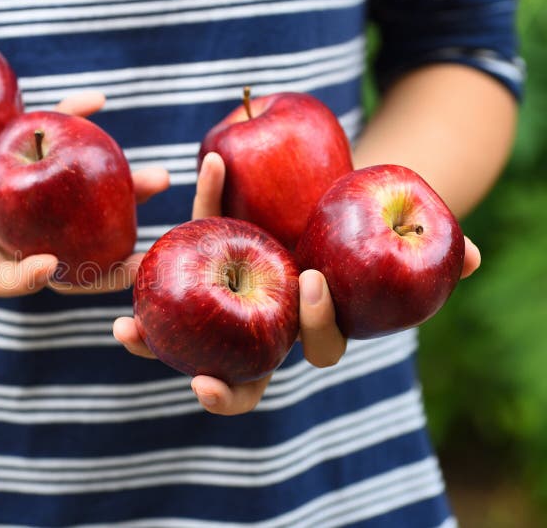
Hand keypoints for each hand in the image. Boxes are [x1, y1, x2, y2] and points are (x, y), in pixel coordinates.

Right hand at [0, 92, 169, 296]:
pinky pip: (54, 143)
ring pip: (76, 203)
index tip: (49, 266)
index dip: (24, 277)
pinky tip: (96, 102)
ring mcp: (24, 197)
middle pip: (62, 253)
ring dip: (119, 193)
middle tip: (143, 262)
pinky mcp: (25, 158)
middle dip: (105, 264)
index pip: (0, 276)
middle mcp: (8, 230)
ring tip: (159, 180)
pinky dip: (73, 120)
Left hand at [114, 152, 481, 415]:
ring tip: (125, 332)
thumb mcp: (383, 235)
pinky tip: (132, 273)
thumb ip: (428, 249)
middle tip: (199, 380)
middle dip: (222, 387)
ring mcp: (226, 311)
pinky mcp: (197, 274)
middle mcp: (265, 330)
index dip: (314, 328)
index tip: (308, 286)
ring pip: (188, 343)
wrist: (310, 208)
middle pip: (243, 376)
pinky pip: (176, 279)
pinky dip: (156, 273)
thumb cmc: (351, 229)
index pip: (315, 346)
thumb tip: (471, 255)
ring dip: (154, 344)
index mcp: (310, 324)